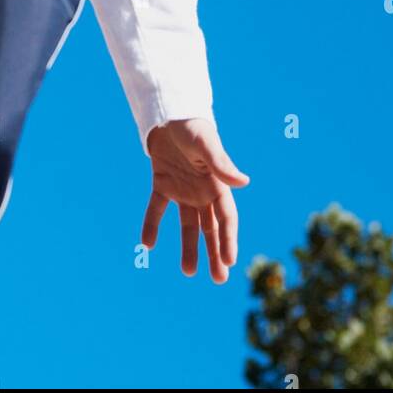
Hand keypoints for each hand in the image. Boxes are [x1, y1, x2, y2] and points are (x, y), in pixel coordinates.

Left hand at [142, 119, 249, 282]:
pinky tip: (147, 244)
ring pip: (188, 224)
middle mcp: (202, 191)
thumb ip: (222, 164)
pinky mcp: (162, 183)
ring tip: (188, 271)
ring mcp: (182, 189)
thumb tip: (244, 183)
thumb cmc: (192, 127)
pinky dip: (152, 224)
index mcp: (217, 184)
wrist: (168, 112)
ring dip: (188, 246)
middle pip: (211, 228)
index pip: (226, 218)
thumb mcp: (206, 145)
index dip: (229, 239)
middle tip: (219, 279)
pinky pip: (157, 208)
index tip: (230, 262)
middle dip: (215, 252)